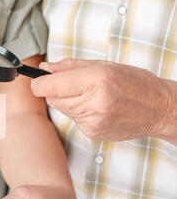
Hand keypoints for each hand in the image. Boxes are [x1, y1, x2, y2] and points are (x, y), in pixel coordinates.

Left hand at [30, 59, 174, 140]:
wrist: (159, 109)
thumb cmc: (134, 83)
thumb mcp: (104, 65)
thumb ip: (70, 66)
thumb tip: (45, 68)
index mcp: (96, 80)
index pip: (49, 87)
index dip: (38, 83)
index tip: (38, 80)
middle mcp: (93, 103)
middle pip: (52, 99)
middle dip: (55, 91)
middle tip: (73, 85)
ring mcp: (92, 121)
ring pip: (62, 110)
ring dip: (69, 101)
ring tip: (91, 96)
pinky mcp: (92, 133)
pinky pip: (74, 120)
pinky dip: (80, 113)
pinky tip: (98, 108)